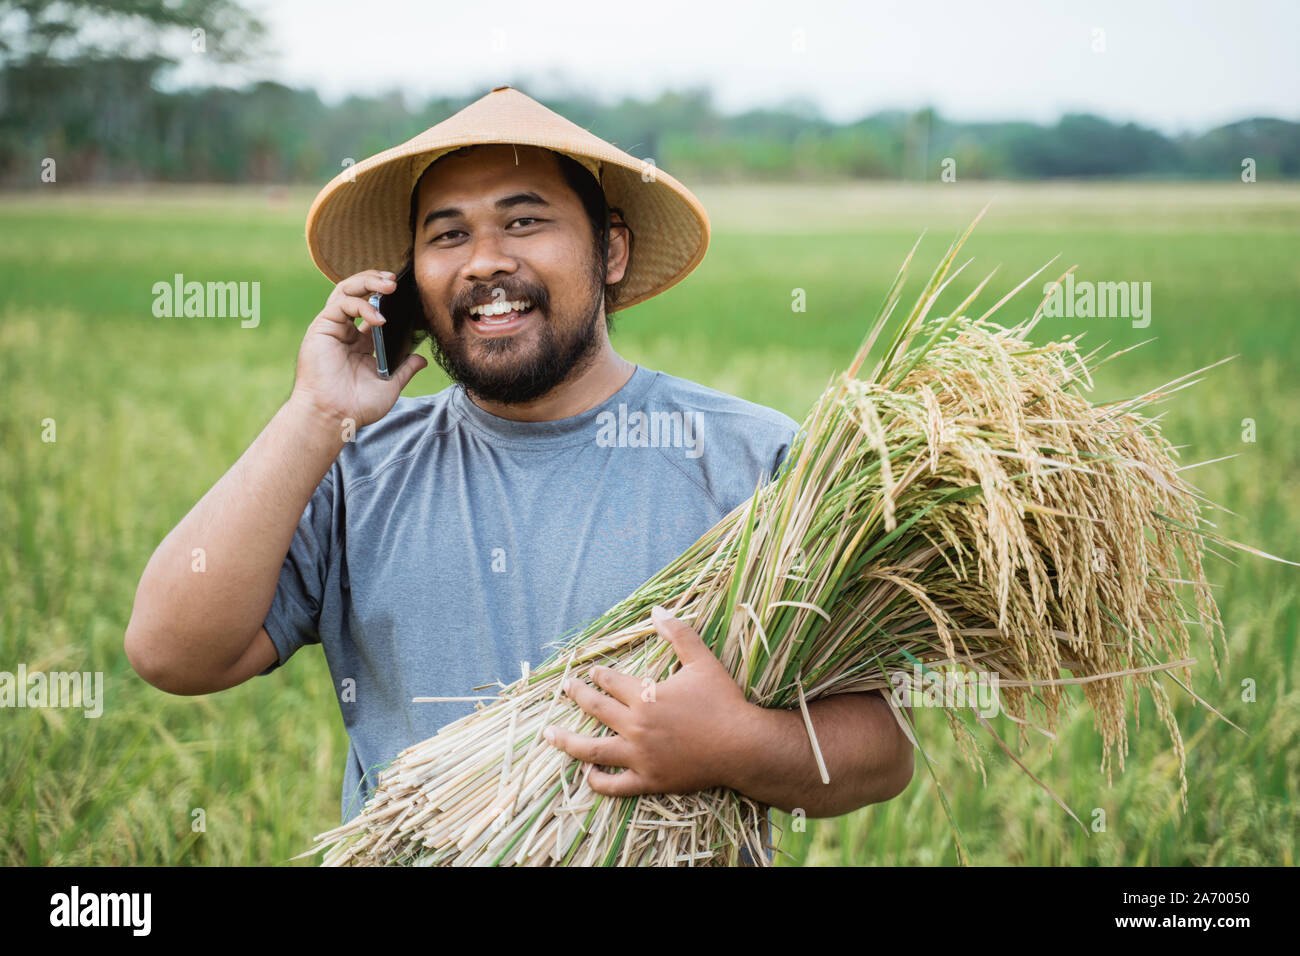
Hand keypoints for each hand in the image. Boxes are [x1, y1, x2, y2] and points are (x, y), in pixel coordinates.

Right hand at [289, 269, 426, 427]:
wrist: (335, 417)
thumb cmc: (357, 406)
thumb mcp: (390, 386)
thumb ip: (405, 369)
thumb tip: (422, 359)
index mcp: (360, 342)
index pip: (373, 308)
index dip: (386, 297)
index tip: (406, 293)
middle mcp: (345, 331)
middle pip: (358, 293)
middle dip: (376, 281)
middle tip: (396, 280)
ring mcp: (332, 328)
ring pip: (346, 290)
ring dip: (368, 283)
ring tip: (389, 285)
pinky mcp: (322, 328)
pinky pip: (341, 304)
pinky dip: (361, 306)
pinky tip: (379, 319)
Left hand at [543, 606, 759, 796]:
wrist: (743, 746)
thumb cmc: (723, 701)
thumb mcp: (702, 661)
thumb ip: (678, 634)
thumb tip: (656, 610)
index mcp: (646, 696)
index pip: (610, 682)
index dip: (598, 675)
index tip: (591, 673)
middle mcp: (636, 726)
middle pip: (595, 709)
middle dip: (577, 695)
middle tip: (567, 688)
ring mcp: (640, 756)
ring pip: (592, 749)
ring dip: (567, 742)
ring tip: (549, 735)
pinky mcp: (649, 780)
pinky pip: (616, 785)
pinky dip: (598, 781)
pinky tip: (587, 775)